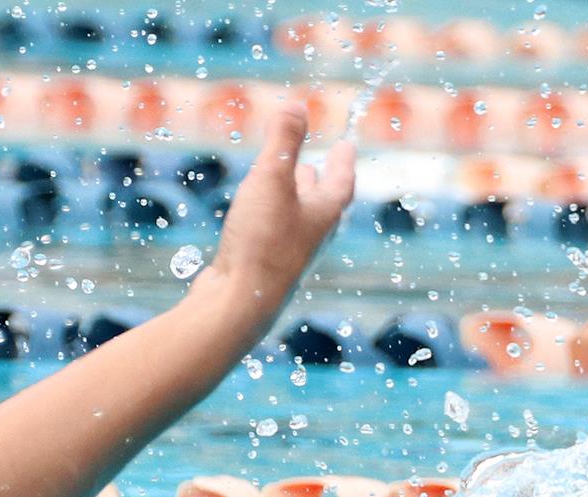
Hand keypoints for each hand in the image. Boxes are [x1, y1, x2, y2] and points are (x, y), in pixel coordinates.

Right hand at [201, 106, 354, 307]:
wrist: (240, 301)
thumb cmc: (262, 240)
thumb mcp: (272, 179)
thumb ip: (283, 141)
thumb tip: (298, 103)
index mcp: (324, 214)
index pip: (342, 180)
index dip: (344, 160)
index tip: (347, 145)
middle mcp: (312, 235)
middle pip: (323, 200)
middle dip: (322, 178)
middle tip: (323, 163)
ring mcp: (288, 252)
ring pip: (297, 216)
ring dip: (297, 195)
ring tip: (292, 181)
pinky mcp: (264, 264)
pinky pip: (273, 231)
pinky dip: (272, 213)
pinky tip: (257, 213)